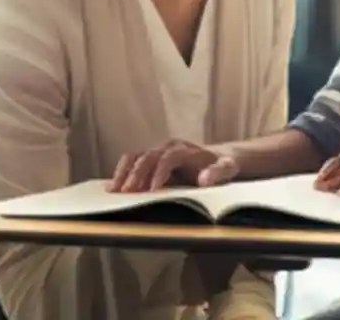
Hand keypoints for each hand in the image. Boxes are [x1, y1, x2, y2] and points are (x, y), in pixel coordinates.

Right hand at [109, 139, 239, 192]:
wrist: (215, 157)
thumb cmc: (221, 165)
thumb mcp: (227, 168)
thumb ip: (217, 173)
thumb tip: (203, 179)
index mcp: (186, 150)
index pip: (169, 157)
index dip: (160, 172)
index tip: (153, 190)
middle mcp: (168, 147)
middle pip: (148, 156)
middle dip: (136, 174)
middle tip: (127, 192)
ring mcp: (157, 151)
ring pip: (134, 156)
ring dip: (123, 173)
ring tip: (113, 191)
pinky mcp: (150, 158)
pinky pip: (131, 162)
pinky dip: (121, 173)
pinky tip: (112, 188)